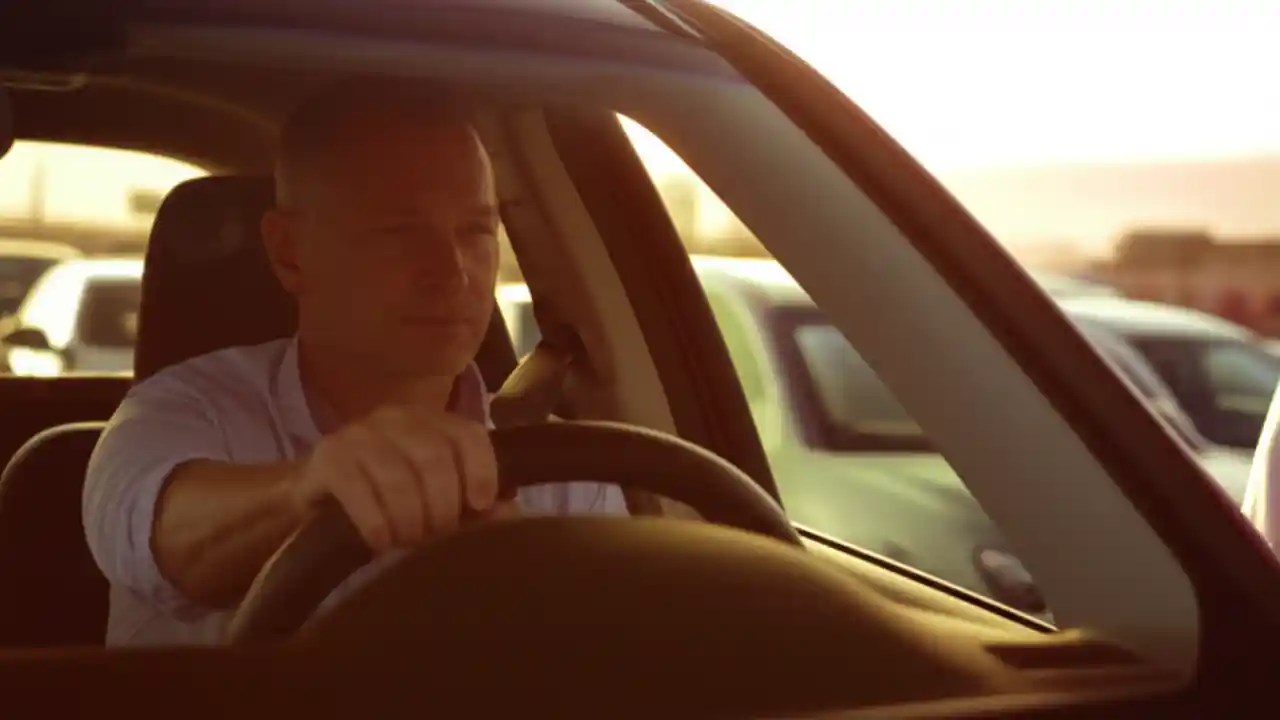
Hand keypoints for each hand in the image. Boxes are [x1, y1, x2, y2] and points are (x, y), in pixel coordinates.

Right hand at [287, 401, 499, 552]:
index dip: (481, 470)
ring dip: (409, 521)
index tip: (479, 506)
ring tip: (408, 543)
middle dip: (441, 508)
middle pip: (434, 459)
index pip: (468, 435)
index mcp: (432, 422)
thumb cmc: (390, 501)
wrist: (318, 501)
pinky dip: (376, 523)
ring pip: (398, 478)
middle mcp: (397, 418)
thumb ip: (475, 507)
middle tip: (435, 537)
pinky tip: (380, 542)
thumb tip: (510, 515)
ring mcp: (359, 433)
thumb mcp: (436, 500)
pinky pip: (359, 491)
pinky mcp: (328, 457)